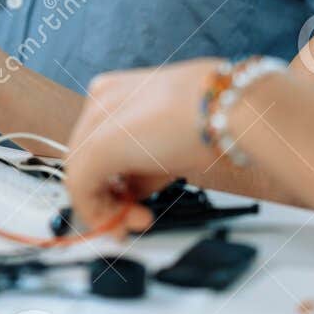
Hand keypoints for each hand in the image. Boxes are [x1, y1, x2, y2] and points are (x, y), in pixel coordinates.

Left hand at [64, 59, 222, 234]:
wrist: (233, 108)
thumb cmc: (214, 118)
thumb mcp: (169, 143)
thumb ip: (142, 168)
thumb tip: (129, 194)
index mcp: (114, 91)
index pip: (97, 144)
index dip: (111, 180)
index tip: (129, 204)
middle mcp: (99, 100)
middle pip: (86, 160)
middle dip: (109, 198)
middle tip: (133, 221)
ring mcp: (96, 120)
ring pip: (80, 174)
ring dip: (106, 208)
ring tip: (139, 221)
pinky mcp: (99, 145)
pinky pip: (81, 187)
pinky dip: (98, 212)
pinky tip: (124, 222)